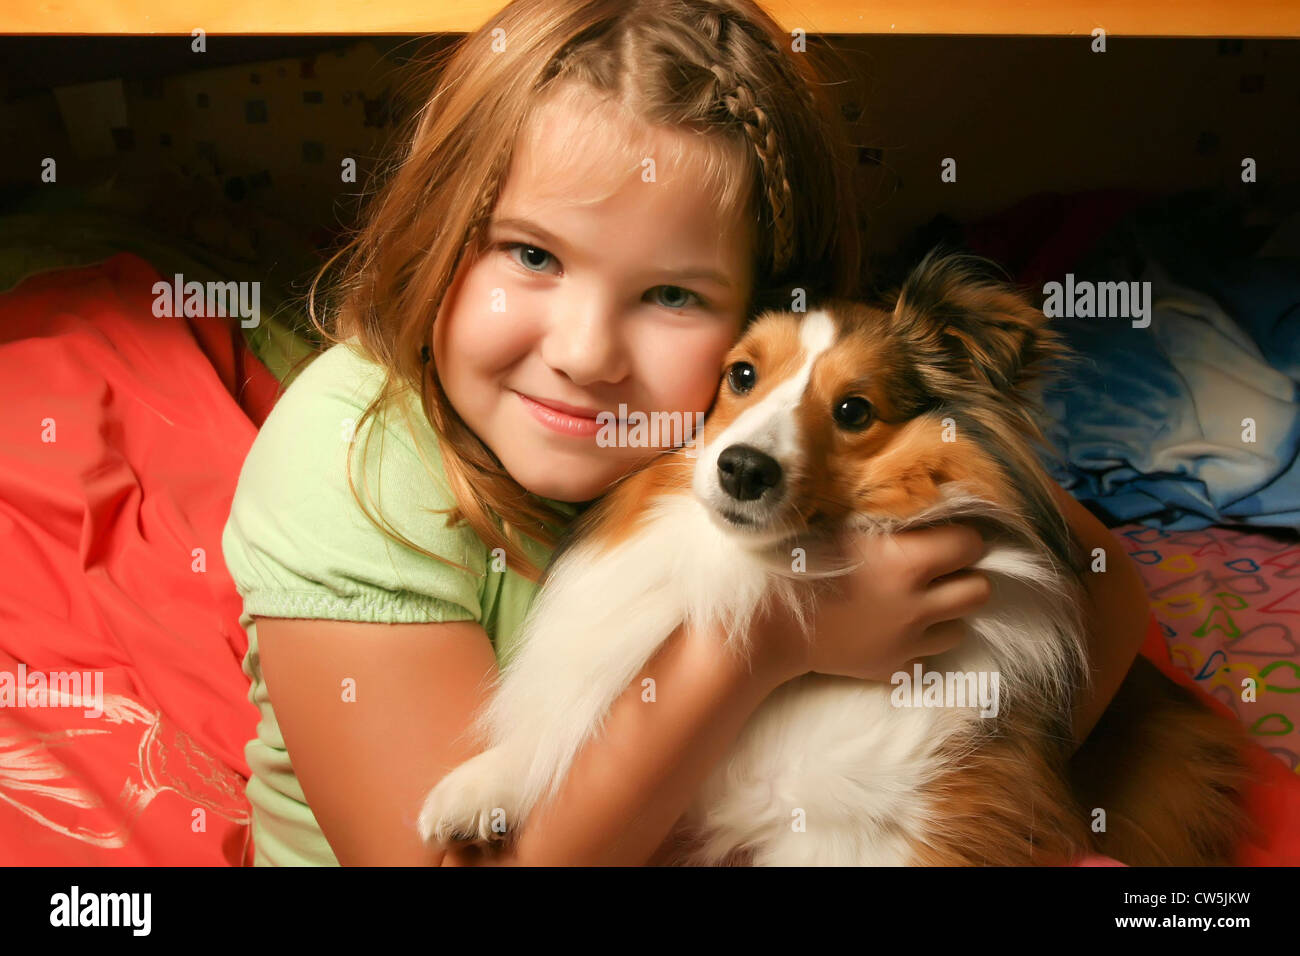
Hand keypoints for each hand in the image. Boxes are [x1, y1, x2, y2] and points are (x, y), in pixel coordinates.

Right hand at [751, 523, 991, 683]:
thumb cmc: (794, 563)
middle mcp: (916, 604)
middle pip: (979, 590)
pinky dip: (919, 641)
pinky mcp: (893, 668)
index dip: (963, 537)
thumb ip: (884, 515)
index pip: (971, 544)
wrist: (764, 626)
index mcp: (906, 561)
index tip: (948, 534)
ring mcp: (907, 641)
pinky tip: (896, 627)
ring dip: (946, 610)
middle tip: (941, 567)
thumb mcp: (839, 526)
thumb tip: (923, 496)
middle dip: (964, 575)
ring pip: (960, 626)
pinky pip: (928, 655)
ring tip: (919, 599)